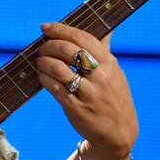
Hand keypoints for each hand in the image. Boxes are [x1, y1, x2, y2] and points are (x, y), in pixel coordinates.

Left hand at [34, 21, 137, 159]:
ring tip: (40, 62)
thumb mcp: (115, 72)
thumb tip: (107, 28)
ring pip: (59, 68)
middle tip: (42, 48)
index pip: (83, 38)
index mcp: (109, 63)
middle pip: (68, 50)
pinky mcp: (77, 108)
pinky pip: (55, 88)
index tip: (45, 27)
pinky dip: (44, 79)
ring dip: (44, 62)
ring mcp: (89, 93)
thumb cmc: (113, 98)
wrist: (119, 133)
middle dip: (49, 46)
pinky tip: (42, 76)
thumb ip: (105, 50)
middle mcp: (100, 76)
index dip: (61, 29)